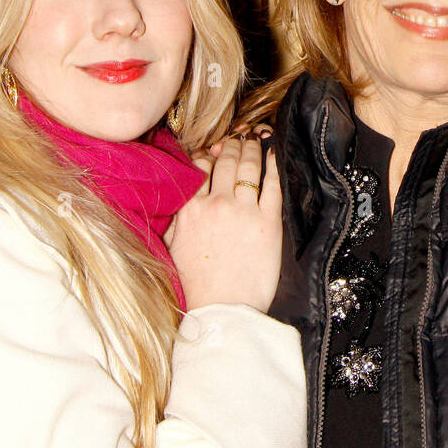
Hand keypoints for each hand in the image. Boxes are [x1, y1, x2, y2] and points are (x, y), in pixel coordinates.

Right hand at [166, 135, 281, 313]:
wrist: (222, 309)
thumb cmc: (196, 285)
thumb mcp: (172, 247)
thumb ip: (175, 218)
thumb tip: (176, 198)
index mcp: (190, 210)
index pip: (198, 167)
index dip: (208, 155)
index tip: (215, 151)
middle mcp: (216, 205)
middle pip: (226, 163)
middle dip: (233, 146)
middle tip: (240, 138)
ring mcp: (244, 211)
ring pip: (248, 168)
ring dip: (252, 149)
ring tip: (256, 140)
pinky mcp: (268, 222)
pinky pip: (273, 185)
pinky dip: (274, 165)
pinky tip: (275, 154)